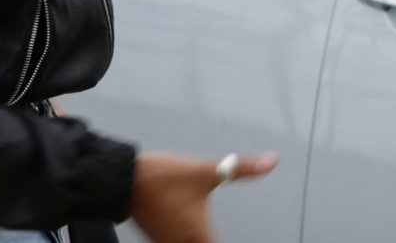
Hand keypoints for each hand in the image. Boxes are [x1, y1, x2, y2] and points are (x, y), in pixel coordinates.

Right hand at [131, 151, 277, 242]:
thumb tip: (273, 160)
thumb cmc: (162, 176)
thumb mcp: (207, 170)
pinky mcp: (157, 237)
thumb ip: (242, 167)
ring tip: (212, 235)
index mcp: (197, 235)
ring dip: (203, 242)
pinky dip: (189, 240)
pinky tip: (194, 233)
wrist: (121, 178)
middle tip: (228, 242)